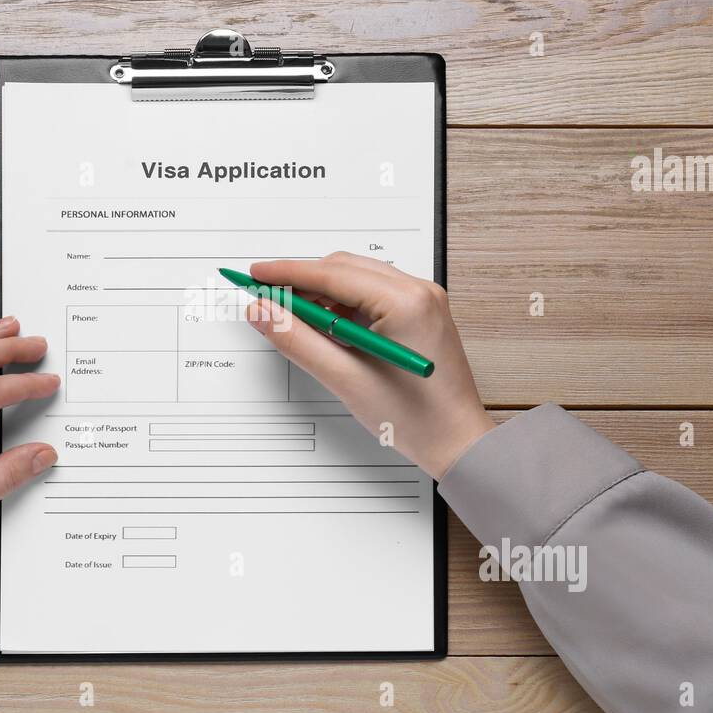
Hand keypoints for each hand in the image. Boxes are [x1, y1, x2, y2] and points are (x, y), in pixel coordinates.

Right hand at [246, 253, 493, 478]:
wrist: (457, 443)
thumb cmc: (414, 418)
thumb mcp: (345, 379)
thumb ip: (297, 340)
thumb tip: (263, 311)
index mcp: (406, 301)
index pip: (332, 274)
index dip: (287, 274)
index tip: (255, 275)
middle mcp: (419, 291)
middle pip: (344, 269)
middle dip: (303, 282)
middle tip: (266, 300)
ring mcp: (423, 301)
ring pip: (357, 281)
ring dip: (322, 296)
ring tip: (294, 321)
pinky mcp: (421, 315)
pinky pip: (372, 297)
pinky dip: (343, 307)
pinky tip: (326, 330)